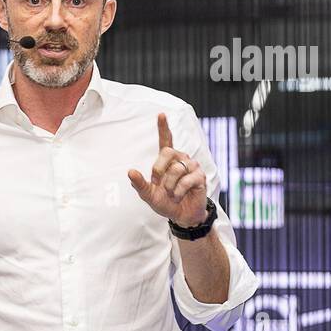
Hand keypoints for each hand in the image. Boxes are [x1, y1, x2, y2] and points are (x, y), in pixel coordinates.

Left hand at [128, 113, 209, 227]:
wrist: (182, 216)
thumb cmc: (166, 202)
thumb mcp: (148, 195)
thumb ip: (139, 184)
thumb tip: (130, 171)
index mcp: (168, 160)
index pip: (166, 140)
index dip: (163, 127)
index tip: (161, 114)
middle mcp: (181, 159)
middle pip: (168, 152)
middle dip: (158, 168)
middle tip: (156, 182)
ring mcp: (192, 167)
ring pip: (176, 169)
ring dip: (169, 185)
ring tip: (171, 193)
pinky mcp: (200, 177)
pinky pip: (186, 180)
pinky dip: (178, 191)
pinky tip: (179, 196)